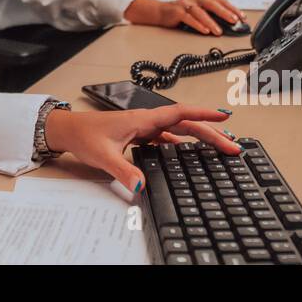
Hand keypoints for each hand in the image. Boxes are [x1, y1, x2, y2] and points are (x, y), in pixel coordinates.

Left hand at [43, 104, 242, 192]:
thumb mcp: (104, 156)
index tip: (225, 116)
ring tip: (220, 148)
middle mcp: (147, 121)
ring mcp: (144, 128)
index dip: (204, 114)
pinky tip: (190, 155)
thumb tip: (141, 187)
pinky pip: (167, 139)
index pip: (180, 114)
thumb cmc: (84, 136)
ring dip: (199, 138)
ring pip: (178, 131)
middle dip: (211, 133)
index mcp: (143, 120)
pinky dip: (182, 145)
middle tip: (232, 146)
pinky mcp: (140, 136)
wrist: (69, 130)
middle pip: (186, 125)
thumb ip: (123, 171)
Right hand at [125, 0, 241, 34]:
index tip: (242, 17)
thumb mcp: (198, 12)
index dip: (232, 8)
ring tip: (219, 31)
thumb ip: (211, 16)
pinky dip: (198, 25)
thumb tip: (228, 25)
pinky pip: (189, 18)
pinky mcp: (177, 11)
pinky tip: (204, 31)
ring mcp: (186, 4)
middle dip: (225, 13)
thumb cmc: (181, 13)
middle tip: (234, 21)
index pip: (221, 1)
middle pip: (212, 4)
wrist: (160, 12)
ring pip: (201, 12)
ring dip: (211, 22)